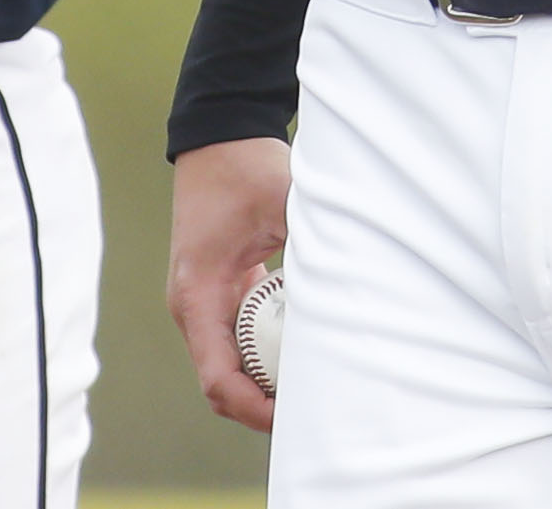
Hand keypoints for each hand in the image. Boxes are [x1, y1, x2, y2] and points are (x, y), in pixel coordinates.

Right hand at [167, 136, 290, 431]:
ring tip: (316, 387)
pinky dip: (267, 356)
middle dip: (264, 406)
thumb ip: (315, 246)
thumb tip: (358, 284)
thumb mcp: (284, 205)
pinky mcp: (219, 291)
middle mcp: (193, 307)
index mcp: (197, 296)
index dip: (255, 409)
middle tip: (317, 411)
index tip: (295, 418)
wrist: (219, 135)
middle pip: (223, 384)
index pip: (218, 379)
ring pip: (230, 367)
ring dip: (266, 384)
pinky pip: (238, 341)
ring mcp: (204, 302)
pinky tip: (306, 351)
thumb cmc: (245, 169)